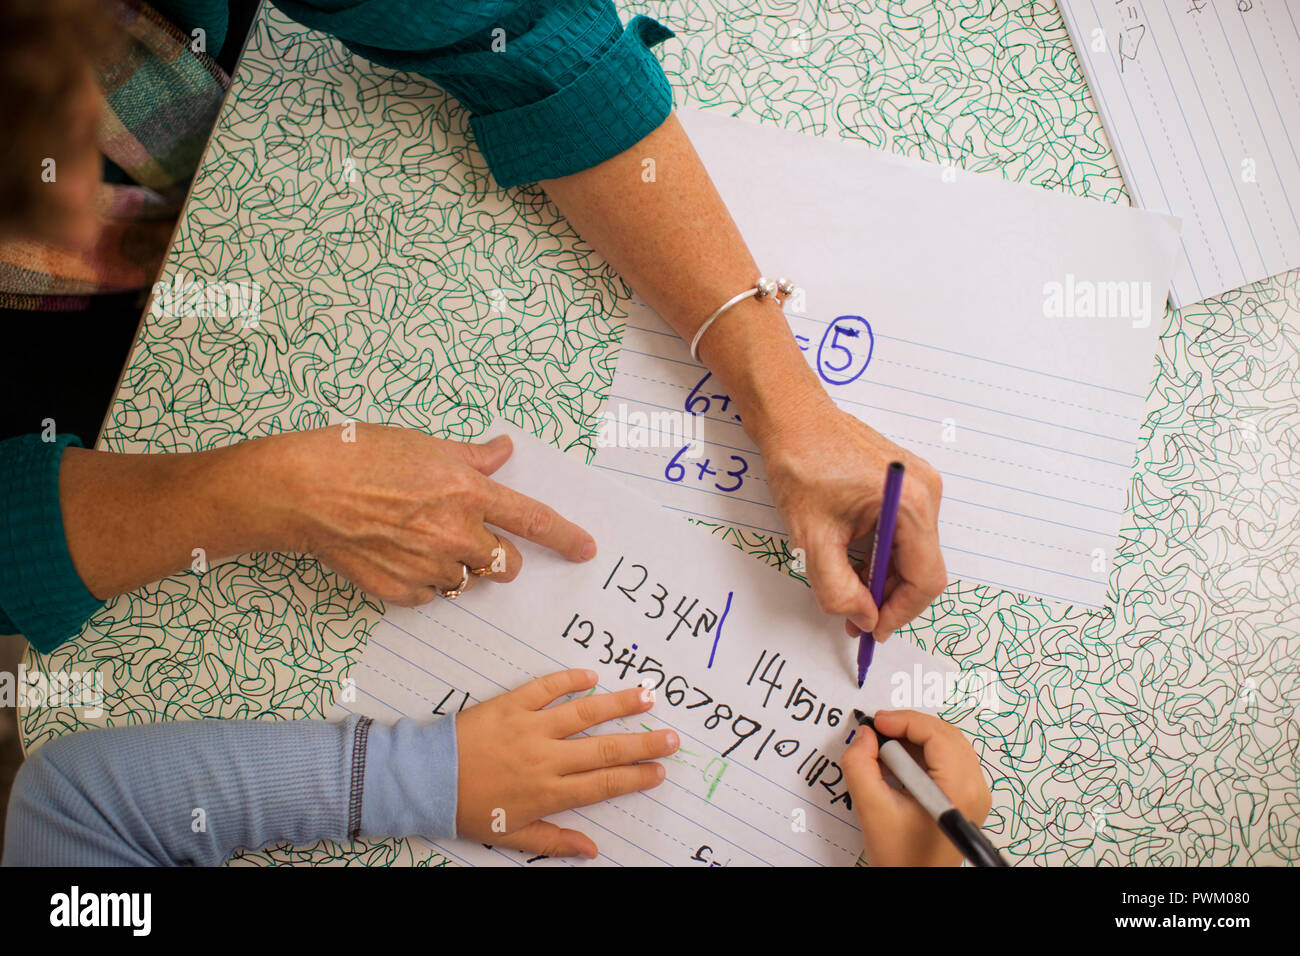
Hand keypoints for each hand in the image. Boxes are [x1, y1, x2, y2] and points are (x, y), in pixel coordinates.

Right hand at [277, 425, 596, 603]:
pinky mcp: (401, 591)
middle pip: (507, 564)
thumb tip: (503, 452)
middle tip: (471, 536)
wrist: (304, 490)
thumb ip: (472, 457)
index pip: (534, 521)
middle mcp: (456, 534)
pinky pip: (432, 595)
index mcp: (468, 493)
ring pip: (468, 581)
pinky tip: (398, 555)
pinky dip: (424, 581)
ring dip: (459, 567)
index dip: (566, 538)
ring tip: (421, 540)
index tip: (585, 550)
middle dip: (500, 555)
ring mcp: (428, 567)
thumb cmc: (359, 456)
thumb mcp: (424, 444)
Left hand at [455, 668, 677, 857]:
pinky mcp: (511, 704)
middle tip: (671, 737)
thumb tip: (592, 851)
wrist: (425, 779)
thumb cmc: (468, 808)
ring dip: (618, 705)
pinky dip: (569, 680)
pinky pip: (546, 687)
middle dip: (642, 744)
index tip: (659, 771)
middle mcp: (546, 758)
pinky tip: (591, 676)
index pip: (603, 784)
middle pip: (605, 749)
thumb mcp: (511, 835)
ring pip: (584, 713)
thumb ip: (554, 841)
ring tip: (646, 697)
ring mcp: (530, 727)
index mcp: (548, 792)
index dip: (635, 777)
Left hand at [755, 400, 945, 639]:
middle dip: (889, 597)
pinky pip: (903, 533)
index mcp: (911, 503)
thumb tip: (862, 618)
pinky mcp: (906, 485)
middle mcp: (925, 492)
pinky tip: (853, 563)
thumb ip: (837, 587)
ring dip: (884, 578)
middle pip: (922, 567)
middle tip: (855, 618)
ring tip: (848, 591)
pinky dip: (882, 555)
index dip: (899, 612)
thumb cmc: (801, 464)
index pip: (925, 578)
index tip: (872, 629)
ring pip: (912, 552)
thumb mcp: (812, 537)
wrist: (792, 419)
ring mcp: (918, 486)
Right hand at [841, 710, 991, 865]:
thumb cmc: (901, 857)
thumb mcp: (871, 808)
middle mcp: (974, 788)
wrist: (917, 882)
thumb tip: (865, 735)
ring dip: (915, 738)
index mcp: (957, 790)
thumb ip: (860, 765)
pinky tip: (898, 762)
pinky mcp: (966, 796)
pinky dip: (922, 753)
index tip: (876, 723)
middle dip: (908, 726)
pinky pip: (948, 760)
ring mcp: (974, 793)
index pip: (936, 735)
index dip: (903, 721)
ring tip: (885, 747)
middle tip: (878, 730)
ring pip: (947, 744)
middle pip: (945, 735)